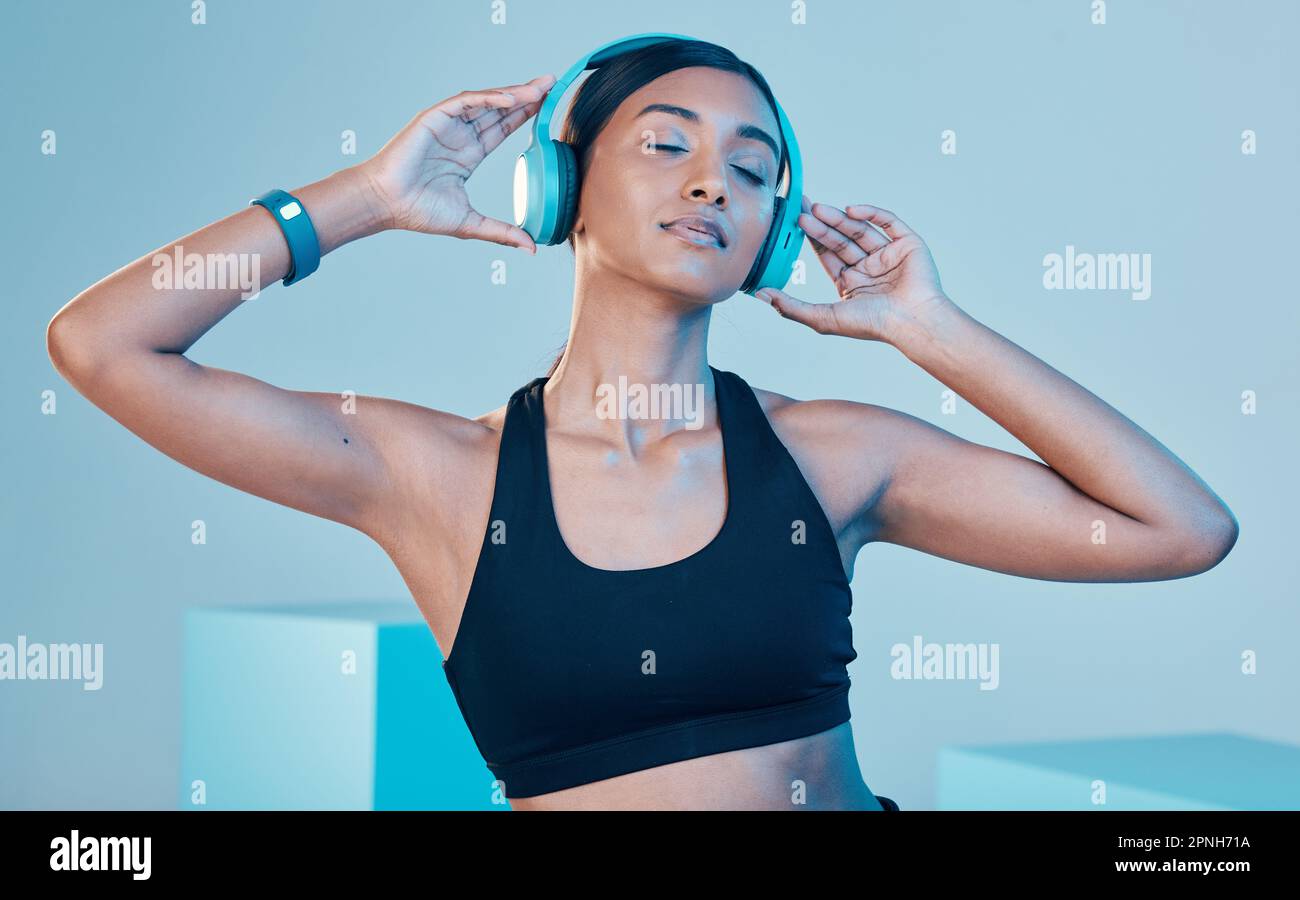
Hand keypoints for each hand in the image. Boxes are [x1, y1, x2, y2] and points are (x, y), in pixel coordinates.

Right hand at [358, 74, 556, 250]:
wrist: (386, 204)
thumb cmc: (418, 212)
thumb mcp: (471, 224)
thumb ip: (503, 233)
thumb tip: (532, 249)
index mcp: (468, 154)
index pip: (502, 128)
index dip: (525, 116)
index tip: (548, 107)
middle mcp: (460, 136)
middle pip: (499, 109)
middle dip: (526, 96)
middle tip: (552, 83)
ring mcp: (448, 124)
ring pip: (486, 101)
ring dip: (513, 92)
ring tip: (539, 87)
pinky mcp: (434, 117)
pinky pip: (466, 101)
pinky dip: (489, 98)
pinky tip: (511, 98)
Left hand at [755, 196, 952, 341]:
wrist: (912, 322)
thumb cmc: (872, 325)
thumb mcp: (823, 317)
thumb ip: (791, 306)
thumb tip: (761, 295)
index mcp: (852, 284)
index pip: (828, 254)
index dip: (812, 237)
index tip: (795, 221)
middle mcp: (870, 268)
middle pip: (841, 239)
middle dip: (821, 224)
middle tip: (801, 209)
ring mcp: (889, 255)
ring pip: (860, 229)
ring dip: (839, 218)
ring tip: (818, 209)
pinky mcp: (908, 244)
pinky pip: (888, 222)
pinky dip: (871, 213)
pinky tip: (850, 210)